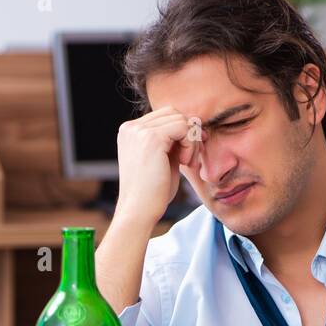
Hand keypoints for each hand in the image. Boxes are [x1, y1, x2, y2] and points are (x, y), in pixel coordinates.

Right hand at [114, 105, 202, 224]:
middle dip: (189, 134)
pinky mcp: (151, 138)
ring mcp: (139, 131)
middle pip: (173, 113)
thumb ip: (173, 141)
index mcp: (130, 132)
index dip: (183, 132)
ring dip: (191, 141)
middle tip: (192, 159)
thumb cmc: (152, 193)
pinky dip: (190, 144)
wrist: (139, 211)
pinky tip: (185, 163)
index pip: (165, 117)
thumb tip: (195, 123)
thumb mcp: (163, 160)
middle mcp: (131, 127)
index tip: (190, 154)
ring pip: (180, 119)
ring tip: (188, 163)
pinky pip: (183, 127)